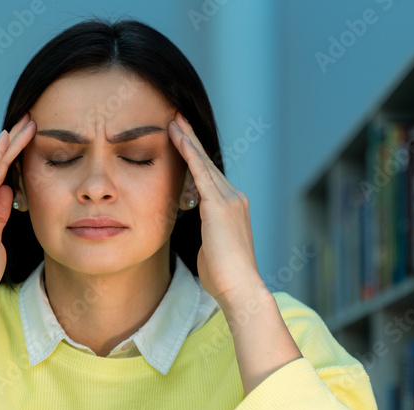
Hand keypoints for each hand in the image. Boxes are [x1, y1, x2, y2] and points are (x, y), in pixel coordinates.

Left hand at [167, 111, 262, 304]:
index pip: (210, 177)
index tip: (183, 140)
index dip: (195, 157)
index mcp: (233, 208)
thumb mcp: (213, 249)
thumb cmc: (224, 277)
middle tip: (176, 118)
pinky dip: (189, 154)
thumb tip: (203, 235)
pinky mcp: (219, 205)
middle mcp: (235, 198)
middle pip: (208, 163)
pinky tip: (177, 138)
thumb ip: (208, 235)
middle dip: (191, 140)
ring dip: (187, 140)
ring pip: (204, 163)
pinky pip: (200, 173)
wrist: (239, 287)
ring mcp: (230, 200)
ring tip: (173, 120)